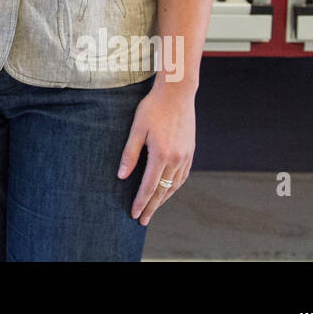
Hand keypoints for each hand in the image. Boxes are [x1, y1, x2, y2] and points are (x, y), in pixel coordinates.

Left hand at [117, 85, 195, 225]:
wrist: (177, 93)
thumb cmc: (153, 107)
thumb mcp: (137, 128)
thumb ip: (130, 153)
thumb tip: (121, 176)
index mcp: (161, 154)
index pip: (149, 186)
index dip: (141, 202)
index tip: (134, 214)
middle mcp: (176, 159)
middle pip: (163, 191)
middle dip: (152, 207)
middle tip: (143, 221)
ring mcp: (186, 155)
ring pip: (174, 185)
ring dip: (164, 199)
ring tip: (154, 208)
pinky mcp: (190, 150)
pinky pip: (182, 175)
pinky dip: (174, 187)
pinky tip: (168, 190)